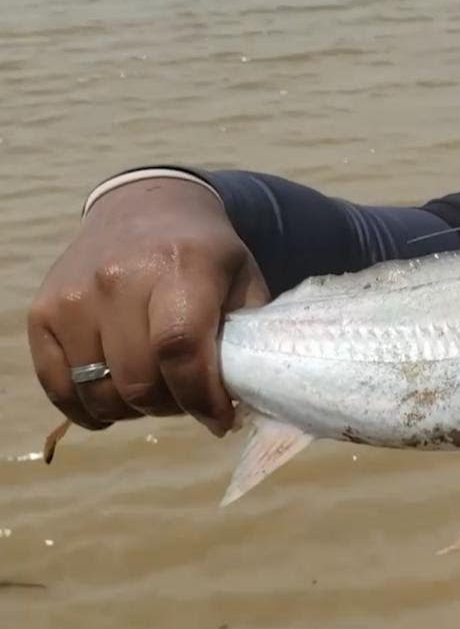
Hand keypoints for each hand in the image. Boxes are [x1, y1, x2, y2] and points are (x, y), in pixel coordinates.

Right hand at [27, 178, 269, 438]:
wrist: (144, 209)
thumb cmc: (206, 255)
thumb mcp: (244, 280)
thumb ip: (249, 336)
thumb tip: (247, 397)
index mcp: (180, 267)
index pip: (180, 349)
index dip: (200, 397)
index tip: (219, 419)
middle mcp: (117, 278)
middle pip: (139, 380)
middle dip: (173, 406)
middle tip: (191, 400)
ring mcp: (72, 296)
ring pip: (99, 391)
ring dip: (134, 409)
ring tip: (159, 392)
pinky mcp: (41, 313)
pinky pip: (58, 387)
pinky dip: (88, 409)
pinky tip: (115, 404)